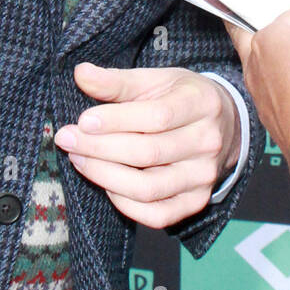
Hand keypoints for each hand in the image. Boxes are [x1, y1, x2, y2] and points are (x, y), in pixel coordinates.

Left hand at [54, 62, 240, 227]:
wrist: (222, 124)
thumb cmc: (179, 97)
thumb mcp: (154, 79)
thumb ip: (117, 80)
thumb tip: (81, 73)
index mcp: (200, 103)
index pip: (156, 117)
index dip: (116, 121)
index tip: (83, 121)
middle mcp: (207, 142)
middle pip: (148, 153)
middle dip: (100, 148)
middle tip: (67, 140)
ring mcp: (204, 176)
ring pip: (149, 187)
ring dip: (105, 176)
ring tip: (79, 159)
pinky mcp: (196, 201)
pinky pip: (158, 215)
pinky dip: (125, 204)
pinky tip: (105, 184)